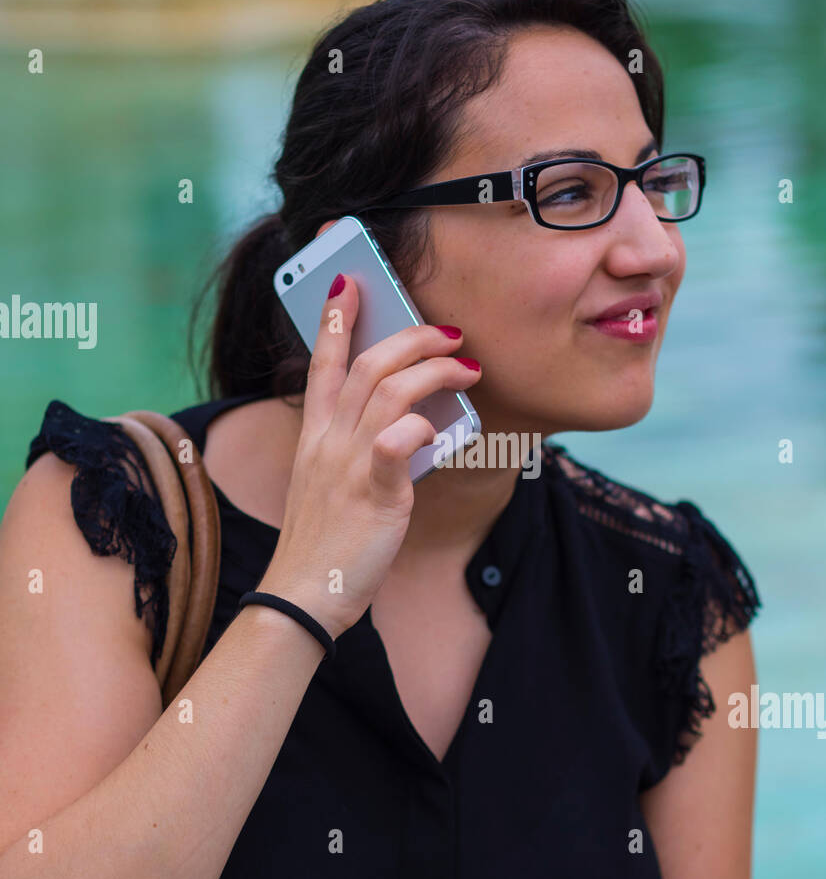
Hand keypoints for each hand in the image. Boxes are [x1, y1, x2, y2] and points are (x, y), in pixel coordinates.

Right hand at [260, 256, 479, 638]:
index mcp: (314, 437)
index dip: (337, 319)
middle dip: (412, 336)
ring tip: (467, 366)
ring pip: (390, 389)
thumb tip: (407, 427)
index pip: (323, 363)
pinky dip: (421, 426)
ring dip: (435, 369)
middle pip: (368, 364)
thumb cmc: (325, 544)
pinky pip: (397, 441)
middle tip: (448, 331)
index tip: (351, 284)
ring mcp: (348, 464)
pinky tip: (438, 427)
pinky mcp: (374, 492)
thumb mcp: (332, 486)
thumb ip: (360, 452)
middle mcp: (328, 441)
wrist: (305, 594)